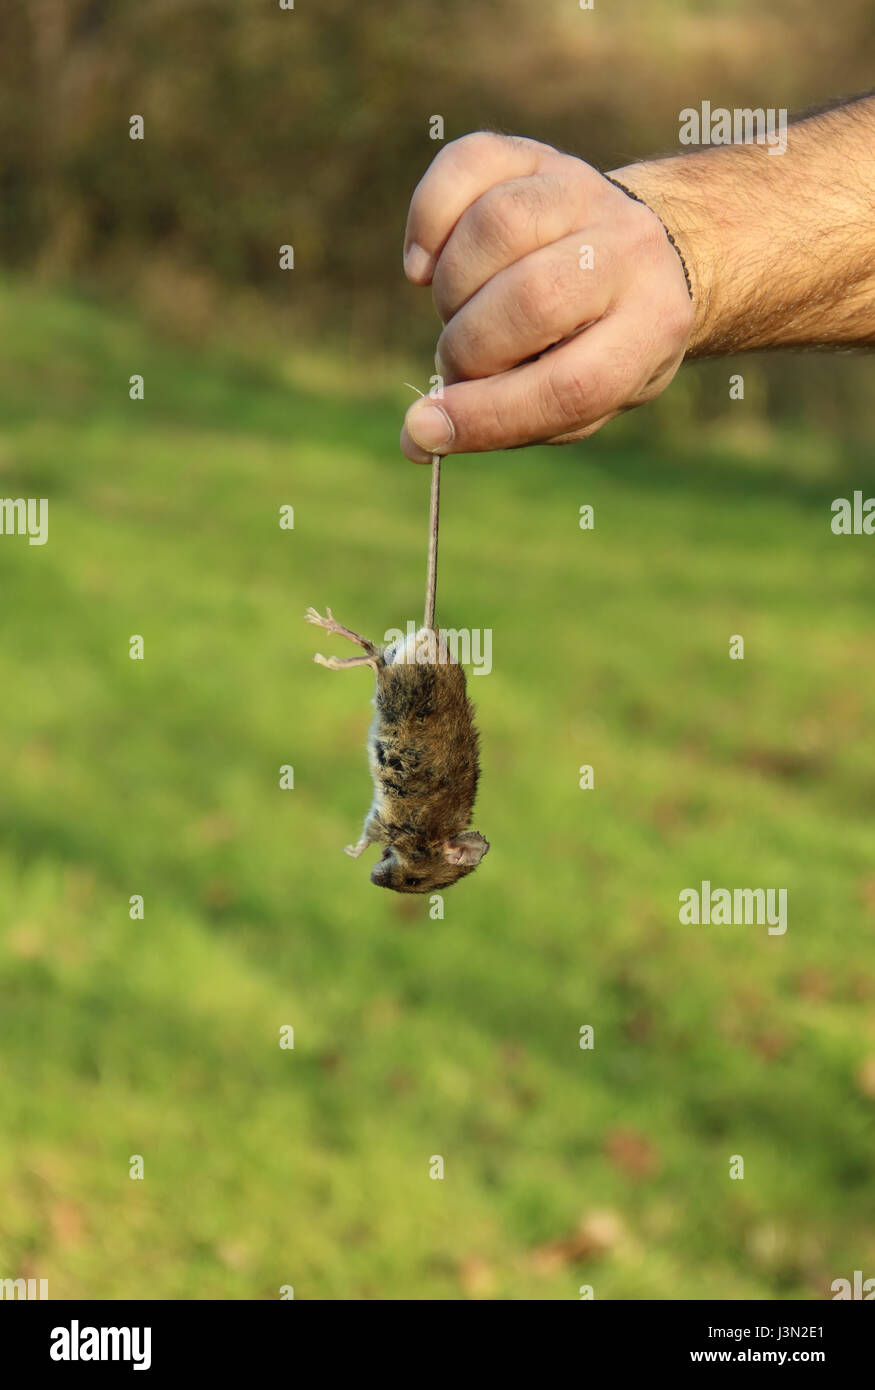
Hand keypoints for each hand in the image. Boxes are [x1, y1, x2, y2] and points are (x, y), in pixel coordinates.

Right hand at [400, 132, 693, 461]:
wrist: (637, 257)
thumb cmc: (593, 347)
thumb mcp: (575, 402)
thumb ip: (503, 421)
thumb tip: (416, 438)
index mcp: (653, 329)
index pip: (571, 385)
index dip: (489, 414)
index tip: (427, 429)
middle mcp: (631, 251)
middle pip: (533, 298)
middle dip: (470, 348)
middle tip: (463, 364)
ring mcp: (584, 190)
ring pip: (497, 227)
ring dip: (452, 289)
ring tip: (461, 311)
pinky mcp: (535, 155)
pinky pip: (465, 167)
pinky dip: (428, 220)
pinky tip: (428, 263)